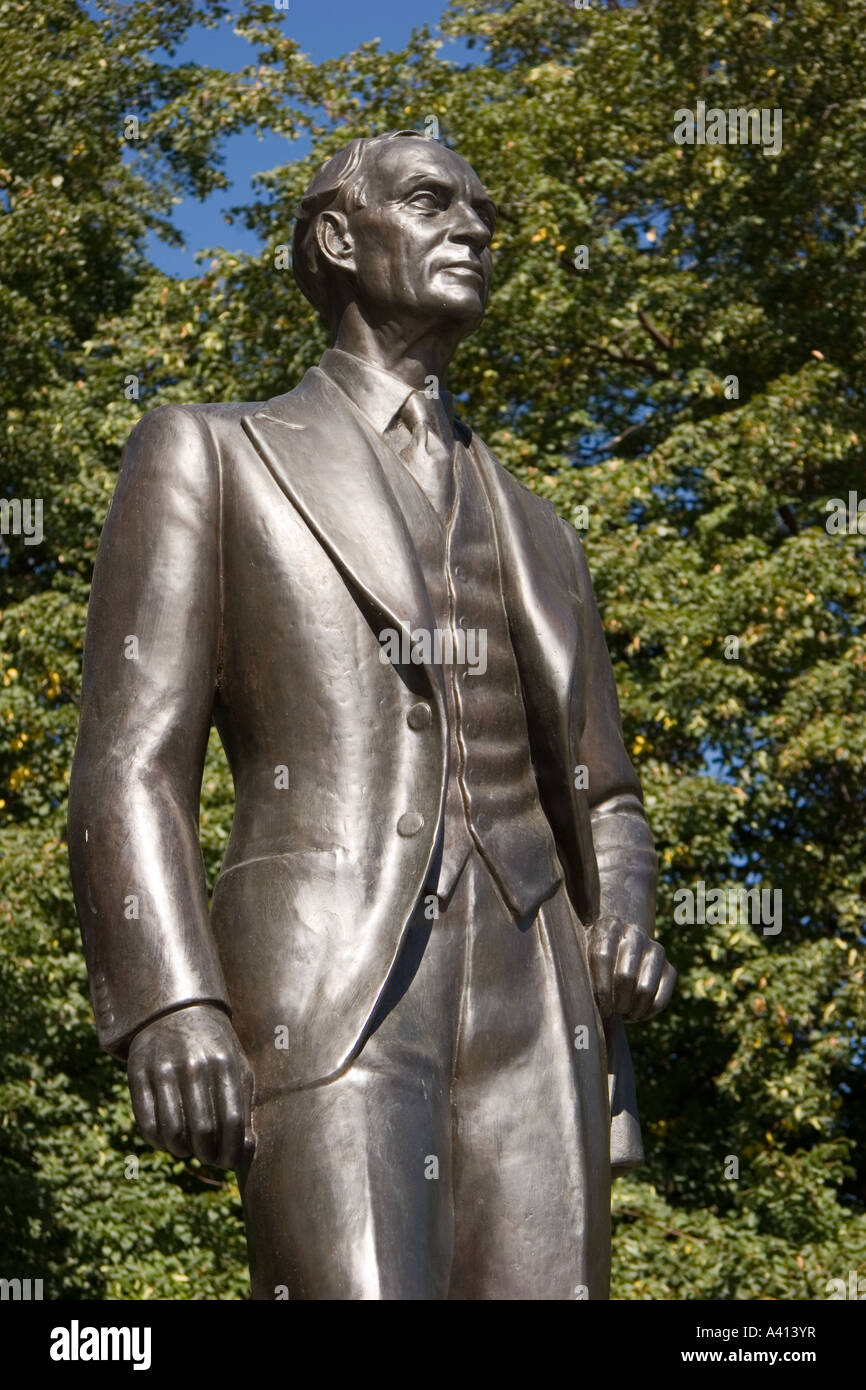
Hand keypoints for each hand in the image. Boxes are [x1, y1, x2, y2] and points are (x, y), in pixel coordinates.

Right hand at [127, 1003, 253, 1169]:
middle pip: (203, 1130)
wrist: (176, 1010)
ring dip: (182, 1151)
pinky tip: (168, 1139)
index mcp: (224, 1062)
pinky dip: (159, 1142)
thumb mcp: (236, 1066)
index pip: (233, 1121)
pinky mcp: (138, 1074)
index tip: (230, 1162)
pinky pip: (147, 1124)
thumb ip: (244, 1104)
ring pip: (172, 1132)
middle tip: (208, 1158)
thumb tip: (246, 1149)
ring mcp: (163, 1068)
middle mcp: (194, 1064)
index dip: (232, 1150)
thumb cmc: (214, 1048)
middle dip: (208, 1155)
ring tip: (189, 1148)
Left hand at [587, 916, 675, 1021]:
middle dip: (616, 1001)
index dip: (600, 988)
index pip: (603, 956)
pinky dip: (647, 1012)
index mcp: (610, 926)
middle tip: (609, 1013)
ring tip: (620, 1014)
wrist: (620, 945)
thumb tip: (582, 1002)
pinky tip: (634, 1014)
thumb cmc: (592, 957)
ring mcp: (655, 950)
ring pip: (646, 989)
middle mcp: (635, 934)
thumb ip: (580, 971)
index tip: (597, 1006)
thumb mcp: (581, 954)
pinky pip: (662, 998)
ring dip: (632, 1009)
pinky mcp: (669, 968)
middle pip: (626, 975)